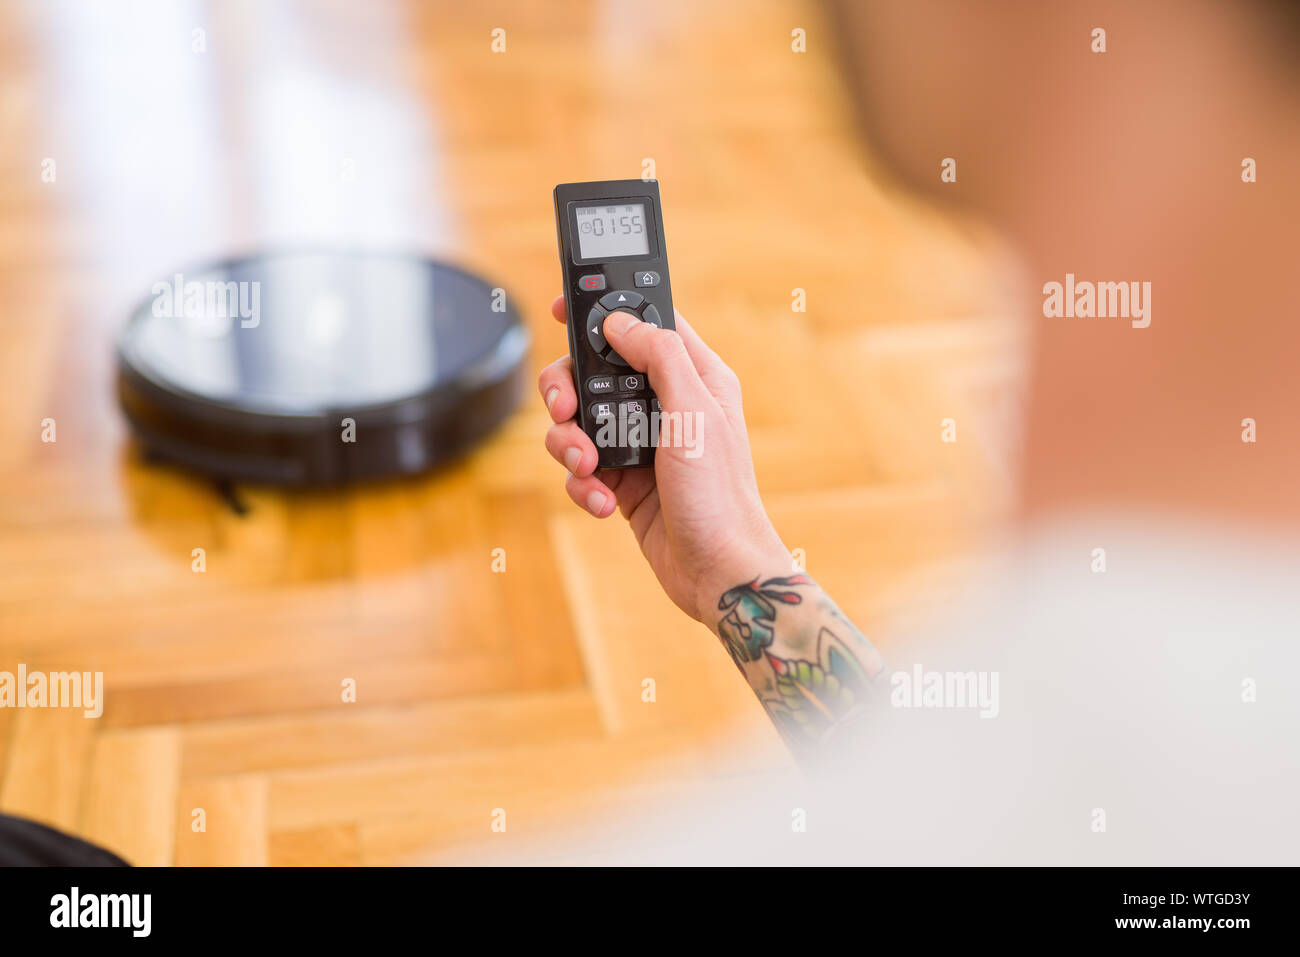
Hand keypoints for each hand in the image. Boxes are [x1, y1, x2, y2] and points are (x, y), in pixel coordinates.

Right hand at [537, 296, 788, 621]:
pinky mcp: (623, 482)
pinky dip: (582, 484)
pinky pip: (581, 467)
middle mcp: (666, 406)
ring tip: (588, 466)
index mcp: (694, 377)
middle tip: (563, 407)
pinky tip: (604, 503)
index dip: (604, 311)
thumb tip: (619, 320)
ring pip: (580, 421)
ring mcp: (642, 445)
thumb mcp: (694, 413)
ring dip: (570, 443)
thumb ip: (659, 358)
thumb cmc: (720, 496)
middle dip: (569, 389)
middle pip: (595, 371)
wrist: (719, 573)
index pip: (644, 324)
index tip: (566, 307)